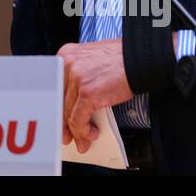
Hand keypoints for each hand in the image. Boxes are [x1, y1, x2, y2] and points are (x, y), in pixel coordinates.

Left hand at [57, 38, 134, 153]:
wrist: (139, 59)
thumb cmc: (121, 60)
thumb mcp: (92, 61)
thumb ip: (80, 77)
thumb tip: (77, 101)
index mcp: (66, 55)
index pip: (56, 86)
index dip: (58, 105)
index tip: (60, 117)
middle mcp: (68, 64)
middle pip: (59, 100)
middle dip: (64, 122)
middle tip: (68, 134)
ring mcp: (77, 78)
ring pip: (68, 113)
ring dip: (77, 131)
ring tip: (83, 140)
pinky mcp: (88, 93)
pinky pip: (79, 119)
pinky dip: (84, 131)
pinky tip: (92, 133)